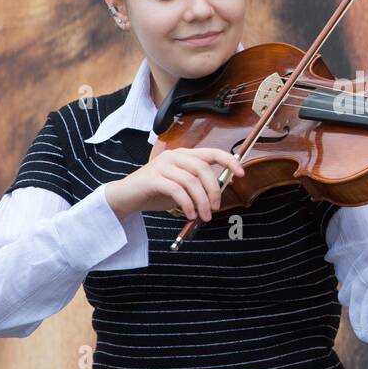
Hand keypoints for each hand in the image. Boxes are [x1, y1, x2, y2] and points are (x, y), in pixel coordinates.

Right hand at [104, 139, 244, 221]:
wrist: (126, 197)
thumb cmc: (155, 192)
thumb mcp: (181, 187)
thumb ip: (197, 186)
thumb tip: (217, 196)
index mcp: (184, 155)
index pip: (212, 152)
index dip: (229, 161)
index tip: (241, 173)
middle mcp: (174, 156)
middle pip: (203, 168)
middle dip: (213, 190)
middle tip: (215, 208)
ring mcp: (163, 165)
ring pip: (191, 181)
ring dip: (201, 201)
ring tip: (202, 216)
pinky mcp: (153, 178)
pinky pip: (177, 190)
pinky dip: (187, 204)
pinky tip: (189, 214)